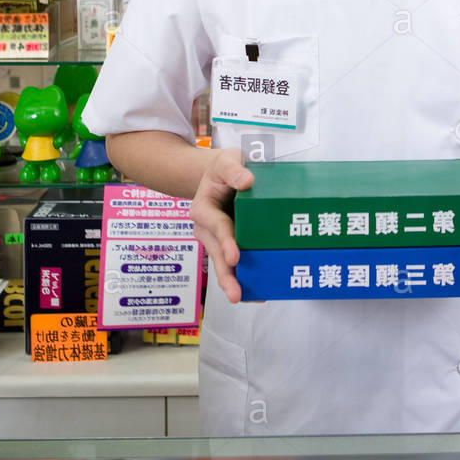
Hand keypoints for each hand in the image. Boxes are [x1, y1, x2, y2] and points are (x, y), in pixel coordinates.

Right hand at [190, 148, 253, 304]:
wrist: (221, 175)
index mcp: (203, 208)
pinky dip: (243, 279)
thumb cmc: (224, 167)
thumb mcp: (226, 160)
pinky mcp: (228, 246)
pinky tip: (256, 293)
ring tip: (242, 299)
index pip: (216, 225)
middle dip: (226, 274)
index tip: (234, 256)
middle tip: (235, 292)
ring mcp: (216, 241)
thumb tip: (247, 180)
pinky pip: (233, 265)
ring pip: (223, 264)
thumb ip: (233, 169)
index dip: (225, 241)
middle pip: (216, 254)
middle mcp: (206, 229)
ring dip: (232, 282)